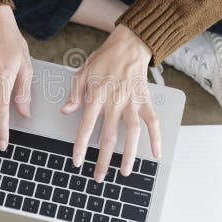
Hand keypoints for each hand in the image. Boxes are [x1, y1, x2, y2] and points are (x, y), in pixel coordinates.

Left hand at [61, 25, 160, 181]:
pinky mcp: (145, 100)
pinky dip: (157, 138)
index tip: (77, 161)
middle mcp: (114, 102)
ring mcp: (132, 102)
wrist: (129, 45)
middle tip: (98, 177)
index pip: (86, 126)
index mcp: (96, 96)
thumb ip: (74, 94)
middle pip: (108, 136)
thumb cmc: (104, 59)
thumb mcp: (82, 72)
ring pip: (131, 133)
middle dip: (103, 159)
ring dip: (128, 155)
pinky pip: (152, 121)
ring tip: (125, 172)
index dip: (80, 146)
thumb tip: (65, 111)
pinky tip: (156, 154)